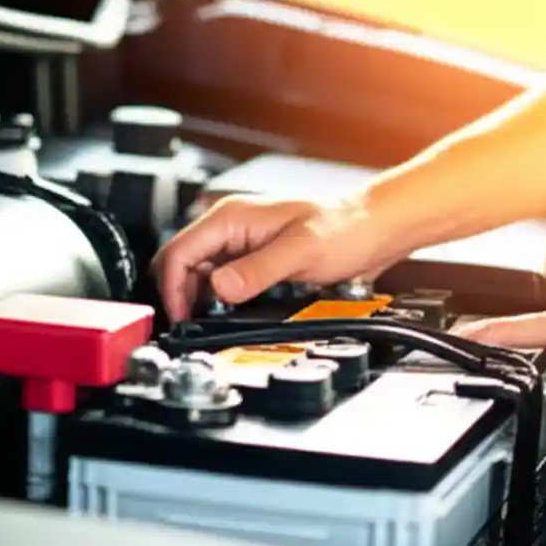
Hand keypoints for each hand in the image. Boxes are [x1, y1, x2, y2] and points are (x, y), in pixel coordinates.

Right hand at [152, 195, 385, 320]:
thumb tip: (219, 287)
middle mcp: (231, 229)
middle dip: (179, 296)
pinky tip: (230, 315)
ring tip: (210, 325)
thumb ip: (257, 270)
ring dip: (199, 300)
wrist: (374, 229)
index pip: (179, 251)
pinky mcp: (253, 261)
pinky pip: (222, 282)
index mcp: (232, 218)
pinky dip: (218, 301)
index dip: (172, 288)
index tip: (181, 318)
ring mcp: (241, 245)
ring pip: (199, 276)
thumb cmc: (345, 229)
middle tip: (192, 327)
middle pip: (182, 264)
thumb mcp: (300, 252)